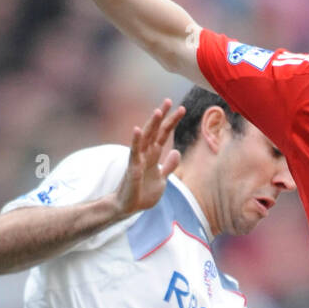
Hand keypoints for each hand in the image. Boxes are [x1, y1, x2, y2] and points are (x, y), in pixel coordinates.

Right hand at [114, 99, 185, 217]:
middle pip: (155, 131)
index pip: (163, 135)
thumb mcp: (161, 179)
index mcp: (153, 155)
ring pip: (145, 138)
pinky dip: (135, 141)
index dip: (171, 122)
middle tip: (168, 100)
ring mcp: (138, 159)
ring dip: (151, 124)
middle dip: (162, 117)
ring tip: (158, 111)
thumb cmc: (142, 193)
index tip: (180, 108)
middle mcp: (146, 154)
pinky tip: (137, 129)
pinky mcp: (132, 168)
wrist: (128, 207)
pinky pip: (134, 152)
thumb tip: (176, 151)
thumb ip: (169, 166)